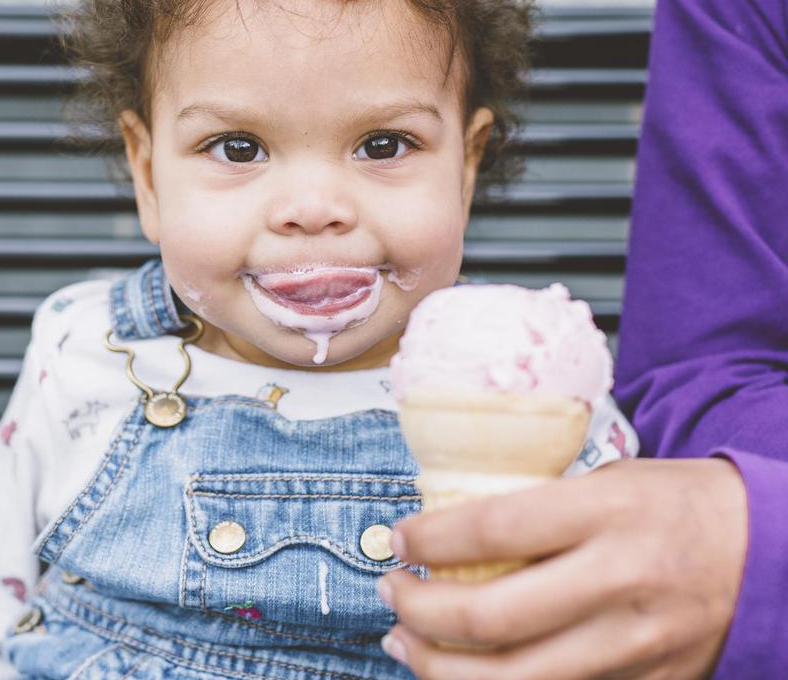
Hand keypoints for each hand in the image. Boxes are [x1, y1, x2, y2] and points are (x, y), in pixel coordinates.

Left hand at [378, 458, 746, 679]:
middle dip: (420, 610)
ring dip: (442, 667)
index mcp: (604, 511)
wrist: (770, 552)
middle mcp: (617, 580)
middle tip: (390, 591)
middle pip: (492, 616)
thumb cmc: (674, 502)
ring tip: (404, 641)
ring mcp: (635, 644)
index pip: (491, 530)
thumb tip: (453, 534)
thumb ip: (540, 510)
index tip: (396, 537)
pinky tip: (465, 673)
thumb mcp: (606, 480)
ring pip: (517, 679)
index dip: (429, 539)